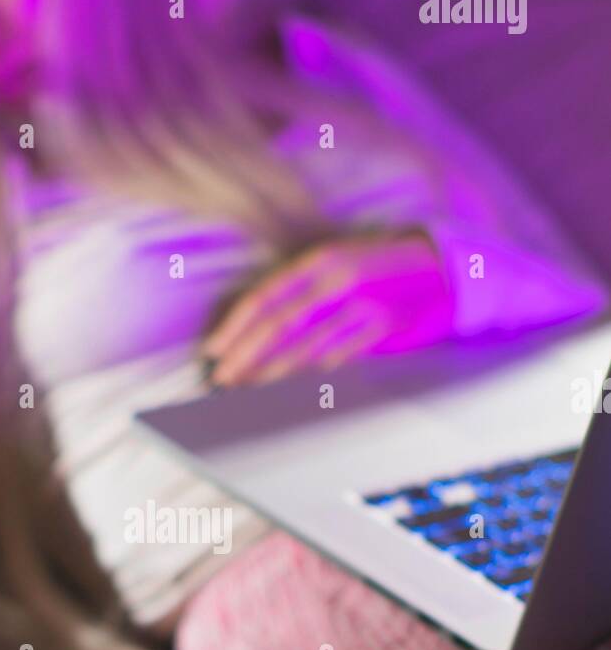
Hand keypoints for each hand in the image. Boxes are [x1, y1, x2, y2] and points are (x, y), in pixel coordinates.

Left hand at [202, 229, 453, 385]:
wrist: (437, 264)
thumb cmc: (375, 264)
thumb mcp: (335, 262)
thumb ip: (299, 288)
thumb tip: (255, 326)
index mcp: (319, 259)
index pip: (265, 296)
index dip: (235, 326)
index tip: (213, 350)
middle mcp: (337, 280)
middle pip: (280, 325)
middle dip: (245, 355)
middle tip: (221, 378)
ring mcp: (361, 305)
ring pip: (306, 347)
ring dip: (271, 373)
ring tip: (245, 390)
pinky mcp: (383, 327)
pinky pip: (339, 357)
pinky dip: (312, 374)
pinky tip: (289, 390)